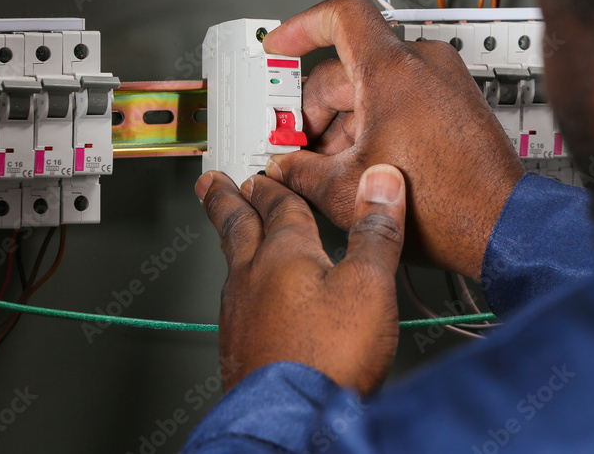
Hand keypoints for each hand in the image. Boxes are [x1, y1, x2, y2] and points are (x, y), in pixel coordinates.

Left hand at [195, 164, 405, 394]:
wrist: (293, 421)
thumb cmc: (328, 358)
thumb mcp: (369, 285)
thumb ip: (375, 232)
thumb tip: (382, 183)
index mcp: (285, 254)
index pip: (279, 205)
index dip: (277, 185)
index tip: (267, 172)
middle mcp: (252, 279)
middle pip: (236, 227)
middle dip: (227, 201)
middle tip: (212, 184)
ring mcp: (238, 315)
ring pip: (231, 264)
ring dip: (232, 241)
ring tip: (231, 234)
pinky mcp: (237, 349)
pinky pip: (232, 302)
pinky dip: (239, 286)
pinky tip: (245, 301)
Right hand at [261, 0, 524, 280]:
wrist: (499, 227)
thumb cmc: (446, 207)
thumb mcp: (347, 191)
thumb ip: (300, 171)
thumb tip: (286, 166)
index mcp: (394, 71)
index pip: (341, 14)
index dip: (301, 26)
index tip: (281, 46)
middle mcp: (423, 64)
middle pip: (348, 62)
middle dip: (315, 106)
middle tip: (298, 143)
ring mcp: (444, 80)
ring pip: (373, 82)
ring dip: (344, 120)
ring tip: (329, 165)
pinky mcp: (455, 100)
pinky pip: (402, 95)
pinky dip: (375, 120)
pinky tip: (361, 161)